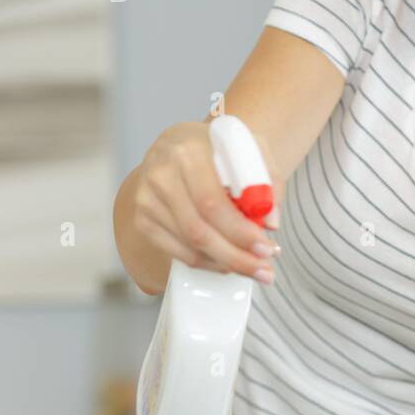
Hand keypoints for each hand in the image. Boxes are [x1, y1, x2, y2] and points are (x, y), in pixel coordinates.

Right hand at [131, 120, 281, 280]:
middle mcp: (161, 175)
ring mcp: (147, 199)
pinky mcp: (143, 219)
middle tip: (264, 271)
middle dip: (236, 256)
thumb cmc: (219, 147)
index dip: (239, 231)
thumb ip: (268, 180)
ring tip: (253, 268)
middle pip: (198, 230)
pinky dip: (206, 262)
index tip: (266, 248)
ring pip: (188, 245)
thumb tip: (271, 222)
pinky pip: (177, 251)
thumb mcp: (251, 148)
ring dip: (225, 262)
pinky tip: (227, 263)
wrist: (180, 143)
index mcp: (188, 152)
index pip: (211, 202)